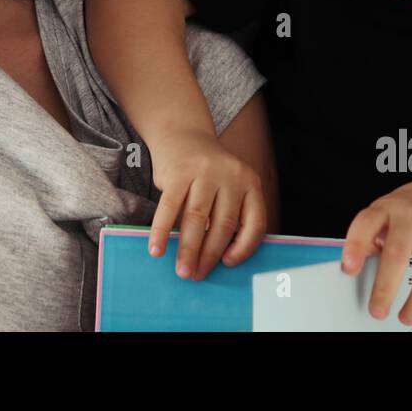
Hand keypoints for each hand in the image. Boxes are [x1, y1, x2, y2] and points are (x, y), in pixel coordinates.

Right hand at [148, 129, 267, 279]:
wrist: (183, 135)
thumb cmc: (208, 172)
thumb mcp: (230, 186)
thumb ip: (229, 213)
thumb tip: (218, 258)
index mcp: (250, 183)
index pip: (254, 222)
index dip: (244, 247)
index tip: (228, 263)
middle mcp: (231, 176)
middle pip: (223, 224)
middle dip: (209, 255)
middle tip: (197, 275)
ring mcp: (204, 172)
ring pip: (197, 218)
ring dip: (188, 249)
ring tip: (182, 270)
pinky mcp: (178, 172)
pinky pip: (169, 207)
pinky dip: (162, 231)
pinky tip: (157, 249)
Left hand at [342, 174, 411, 329]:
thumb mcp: (388, 210)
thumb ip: (373, 234)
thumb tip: (360, 263)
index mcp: (389, 207)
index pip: (366, 223)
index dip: (356, 246)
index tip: (348, 269)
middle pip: (398, 253)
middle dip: (386, 287)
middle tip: (377, 310)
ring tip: (404, 318)